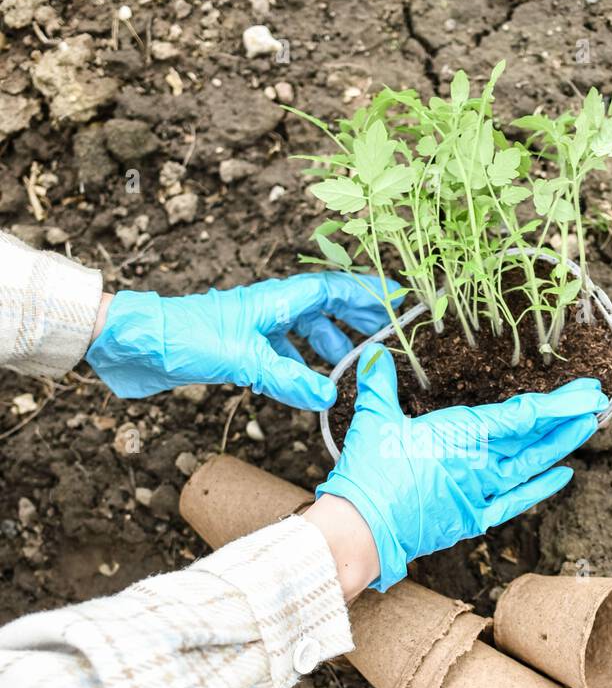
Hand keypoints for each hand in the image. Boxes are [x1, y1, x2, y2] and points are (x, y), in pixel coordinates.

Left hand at [86, 272, 401, 409]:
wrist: (136, 345)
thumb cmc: (183, 338)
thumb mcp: (241, 360)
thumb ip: (286, 378)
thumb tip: (328, 397)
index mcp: (273, 300)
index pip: (332, 290)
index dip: (367, 294)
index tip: (399, 301)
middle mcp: (269, 310)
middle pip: (324, 308)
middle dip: (357, 319)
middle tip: (386, 336)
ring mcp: (254, 329)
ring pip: (304, 332)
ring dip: (328, 347)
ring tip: (348, 369)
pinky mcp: (240, 350)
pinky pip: (282, 355)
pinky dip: (300, 369)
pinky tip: (307, 388)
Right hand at [317, 344, 606, 589]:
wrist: (362, 531)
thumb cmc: (367, 475)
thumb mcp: (372, 421)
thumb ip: (379, 385)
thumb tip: (375, 352)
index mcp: (460, 434)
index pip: (520, 416)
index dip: (557, 404)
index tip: (584, 393)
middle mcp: (479, 463)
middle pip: (532, 437)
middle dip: (566, 418)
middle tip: (596, 400)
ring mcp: (479, 492)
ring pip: (529, 466)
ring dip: (559, 446)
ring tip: (588, 427)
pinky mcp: (473, 517)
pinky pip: (514, 500)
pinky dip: (540, 488)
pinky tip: (564, 475)